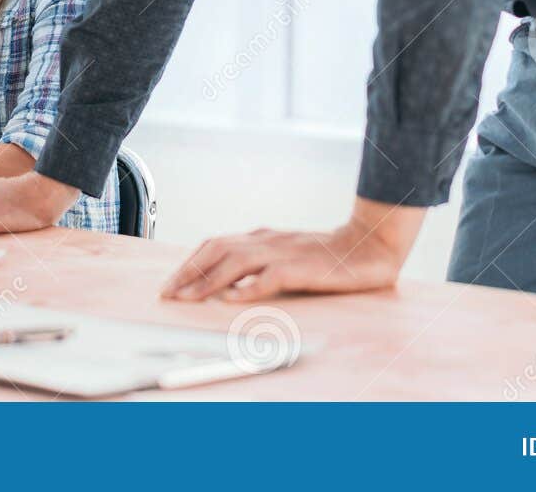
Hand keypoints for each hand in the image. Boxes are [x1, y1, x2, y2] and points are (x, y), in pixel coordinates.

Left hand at [160, 198, 426, 302]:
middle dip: (187, 272)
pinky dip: (249, 287)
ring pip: (236, 261)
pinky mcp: (302, 267)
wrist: (368, 245)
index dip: (189, 263)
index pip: (215, 244)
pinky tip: (232, 299)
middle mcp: (266, 240)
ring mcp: (283, 252)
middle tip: (167, 293)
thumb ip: (258, 264)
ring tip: (187, 298)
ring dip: (207, 281)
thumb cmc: (327, 255)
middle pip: (216, 249)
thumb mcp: (285, 254)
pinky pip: (271, 276)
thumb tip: (225, 285)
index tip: (170, 284)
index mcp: (261, 237)